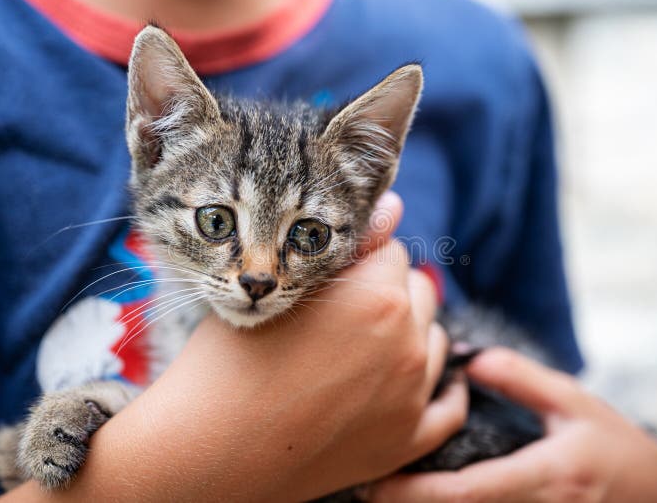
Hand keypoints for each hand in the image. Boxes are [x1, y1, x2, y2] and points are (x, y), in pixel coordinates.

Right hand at [0, 191, 467, 501]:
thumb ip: (348, 246)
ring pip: (432, 341)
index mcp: (376, 294)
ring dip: (409, 336)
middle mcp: (405, 342)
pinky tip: (423, 384)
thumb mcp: (277, 291)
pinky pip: (449, 407)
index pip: (391, 253)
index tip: (336, 279)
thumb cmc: (229, 361)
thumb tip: (394, 206)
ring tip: (364, 351)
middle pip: (418, 292)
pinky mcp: (406, 441)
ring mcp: (411, 395)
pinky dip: (440, 392)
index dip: (360, 262)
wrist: (207, 450)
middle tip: (345, 316)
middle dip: (388, 295)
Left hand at [368, 348, 656, 502]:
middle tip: (366, 487)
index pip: (467, 495)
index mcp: (546, 477)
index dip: (414, 494)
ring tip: (384, 491)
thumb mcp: (575, 404)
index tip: (376, 482)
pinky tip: (423, 498)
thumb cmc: (616, 449)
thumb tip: (471, 360)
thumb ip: (523, 380)